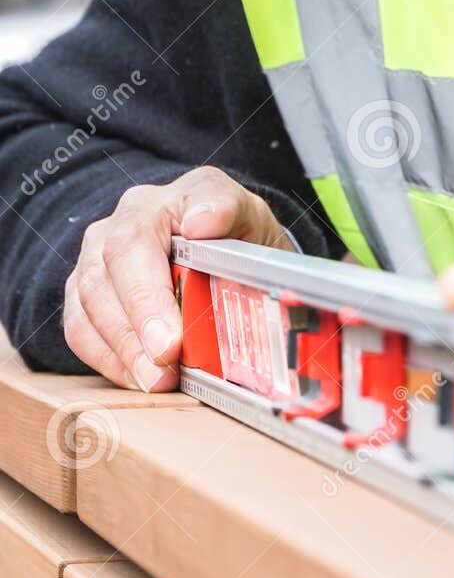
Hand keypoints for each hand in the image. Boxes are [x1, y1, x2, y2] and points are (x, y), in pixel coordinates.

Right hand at [63, 168, 295, 391]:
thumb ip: (230, 210)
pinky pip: (81, 327)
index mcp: (167, 198)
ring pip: (90, 299)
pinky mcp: (86, 290)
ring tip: (156, 379)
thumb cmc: (237, 236)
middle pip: (111, 269)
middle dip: (138, 321)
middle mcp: (125, 220)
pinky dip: (109, 357)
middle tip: (164, 359)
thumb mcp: (249, 218)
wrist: (229, 249)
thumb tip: (202, 221)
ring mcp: (99, 254)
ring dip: (123, 346)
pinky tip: (139, 377)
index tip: (171, 332)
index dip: (150, 289)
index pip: (141, 237)